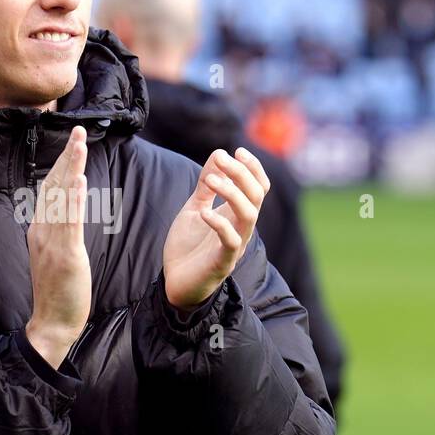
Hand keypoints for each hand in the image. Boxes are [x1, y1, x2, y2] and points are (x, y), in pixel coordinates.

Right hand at [25, 126, 91, 368]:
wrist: (52, 322)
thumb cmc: (58, 290)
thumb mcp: (56, 253)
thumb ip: (58, 230)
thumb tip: (66, 209)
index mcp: (40, 229)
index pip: (50, 188)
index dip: (61, 163)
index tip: (73, 142)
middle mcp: (42, 230)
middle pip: (53, 185)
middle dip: (67, 156)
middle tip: (79, 130)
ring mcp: (51, 241)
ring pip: (61, 197)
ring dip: (71, 168)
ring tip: (80, 144)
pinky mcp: (65, 254)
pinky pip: (68, 222)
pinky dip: (72, 199)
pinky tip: (78, 180)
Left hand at [162, 147, 270, 311]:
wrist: (176, 284)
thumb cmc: (188, 247)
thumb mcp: (194, 208)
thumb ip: (206, 185)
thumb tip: (218, 153)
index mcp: (237, 215)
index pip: (259, 187)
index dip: (253, 168)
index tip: (237, 150)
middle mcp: (241, 228)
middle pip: (257, 196)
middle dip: (241, 173)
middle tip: (221, 158)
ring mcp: (235, 245)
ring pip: (249, 215)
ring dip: (232, 193)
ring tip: (212, 180)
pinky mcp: (223, 262)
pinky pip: (230, 241)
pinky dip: (220, 224)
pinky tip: (204, 212)